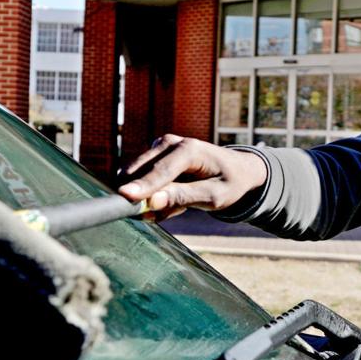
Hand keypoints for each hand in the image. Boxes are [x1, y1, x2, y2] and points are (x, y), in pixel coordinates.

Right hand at [117, 134, 267, 221]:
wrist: (236, 169)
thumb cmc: (229, 183)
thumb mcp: (213, 196)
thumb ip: (183, 197)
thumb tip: (152, 201)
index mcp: (190, 149)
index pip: (161, 171)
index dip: (143, 186)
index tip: (124, 196)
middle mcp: (171, 142)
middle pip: (142, 170)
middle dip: (141, 197)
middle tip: (153, 217)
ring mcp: (161, 146)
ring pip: (138, 176)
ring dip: (150, 199)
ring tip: (177, 207)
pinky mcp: (155, 154)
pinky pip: (142, 179)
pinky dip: (154, 195)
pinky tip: (173, 200)